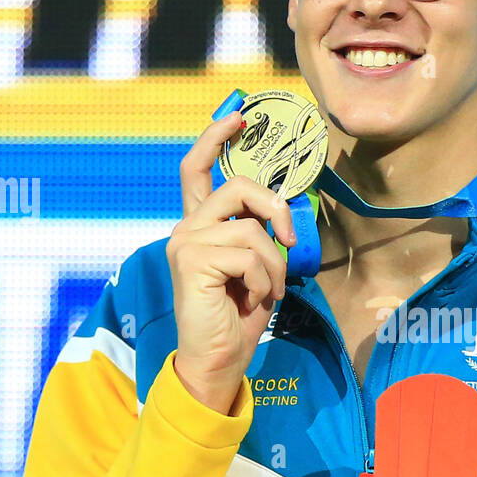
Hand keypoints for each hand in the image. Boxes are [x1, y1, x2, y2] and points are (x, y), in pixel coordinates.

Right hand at [168, 110, 296, 412]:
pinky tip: (254, 299)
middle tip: (290, 240)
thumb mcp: (257, 268)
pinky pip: (249, 253)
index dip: (215, 138)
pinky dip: (264, 279)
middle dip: (276, 209)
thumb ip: (260, 235)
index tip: (238, 117)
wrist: (218, 360)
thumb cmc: (238, 318)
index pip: (197, 170)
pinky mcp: (192, 259)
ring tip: (266, 290)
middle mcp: (187, 228)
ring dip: (274, 264)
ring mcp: (186, 242)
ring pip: (252, 228)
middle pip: (238, 187)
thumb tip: (285, 215)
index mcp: (201, 226)